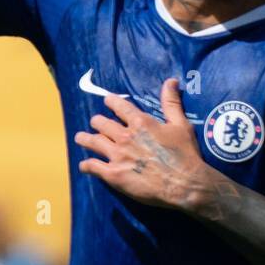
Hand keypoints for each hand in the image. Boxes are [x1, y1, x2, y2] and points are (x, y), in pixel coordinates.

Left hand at [75, 79, 213, 211]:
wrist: (184, 184)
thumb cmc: (185, 154)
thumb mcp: (181, 125)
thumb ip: (171, 103)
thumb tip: (171, 80)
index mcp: (140, 123)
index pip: (119, 106)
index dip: (111, 102)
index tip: (107, 101)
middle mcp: (124, 137)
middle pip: (101, 123)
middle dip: (97, 122)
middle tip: (96, 123)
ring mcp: (117, 155)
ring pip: (92, 142)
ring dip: (85, 139)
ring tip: (80, 138)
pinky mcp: (113, 174)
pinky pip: (92, 166)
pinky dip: (86, 165)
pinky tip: (84, 166)